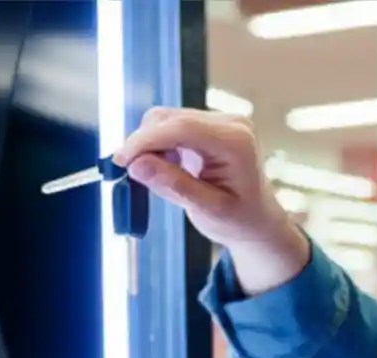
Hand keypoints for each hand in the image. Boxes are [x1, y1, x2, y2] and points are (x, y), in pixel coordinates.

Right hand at [114, 107, 309, 293]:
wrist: (256, 220)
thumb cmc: (237, 220)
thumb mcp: (206, 211)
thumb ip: (173, 185)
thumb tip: (136, 165)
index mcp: (236, 142)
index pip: (181, 128)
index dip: (145, 141)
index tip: (120, 161)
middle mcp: (231, 123)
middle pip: (170, 118)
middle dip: (143, 143)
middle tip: (127, 173)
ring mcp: (220, 121)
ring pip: (166, 119)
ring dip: (149, 144)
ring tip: (150, 175)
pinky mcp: (209, 125)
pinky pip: (172, 125)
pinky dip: (158, 144)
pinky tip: (162, 167)